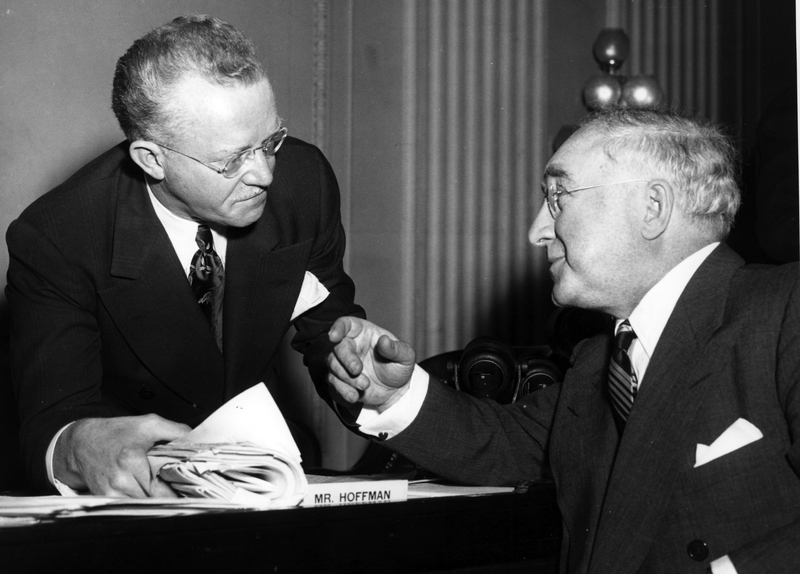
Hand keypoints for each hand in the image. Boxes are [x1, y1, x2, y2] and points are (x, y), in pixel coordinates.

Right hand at [54, 414, 190, 496]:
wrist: (82, 442)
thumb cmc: (116, 432)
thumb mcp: (150, 423)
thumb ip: (177, 431)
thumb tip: (198, 442)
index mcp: (132, 460)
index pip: (164, 489)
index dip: (179, 490)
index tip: (189, 488)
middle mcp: (120, 480)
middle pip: (156, 500)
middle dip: (169, 494)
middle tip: (180, 486)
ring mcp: (111, 492)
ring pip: (145, 505)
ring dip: (156, 499)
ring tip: (164, 486)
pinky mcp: (106, 499)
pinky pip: (131, 506)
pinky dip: (142, 500)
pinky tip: (147, 490)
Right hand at [327, 316, 415, 411]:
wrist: (395, 392)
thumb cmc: (398, 367)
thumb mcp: (405, 357)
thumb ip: (396, 349)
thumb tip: (384, 340)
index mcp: (363, 333)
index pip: (346, 324)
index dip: (338, 328)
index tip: (334, 336)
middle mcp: (350, 346)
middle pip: (337, 347)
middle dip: (345, 359)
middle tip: (357, 370)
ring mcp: (342, 364)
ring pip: (333, 366)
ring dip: (347, 378)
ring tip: (365, 385)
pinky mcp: (339, 381)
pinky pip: (333, 385)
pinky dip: (342, 391)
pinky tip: (355, 396)